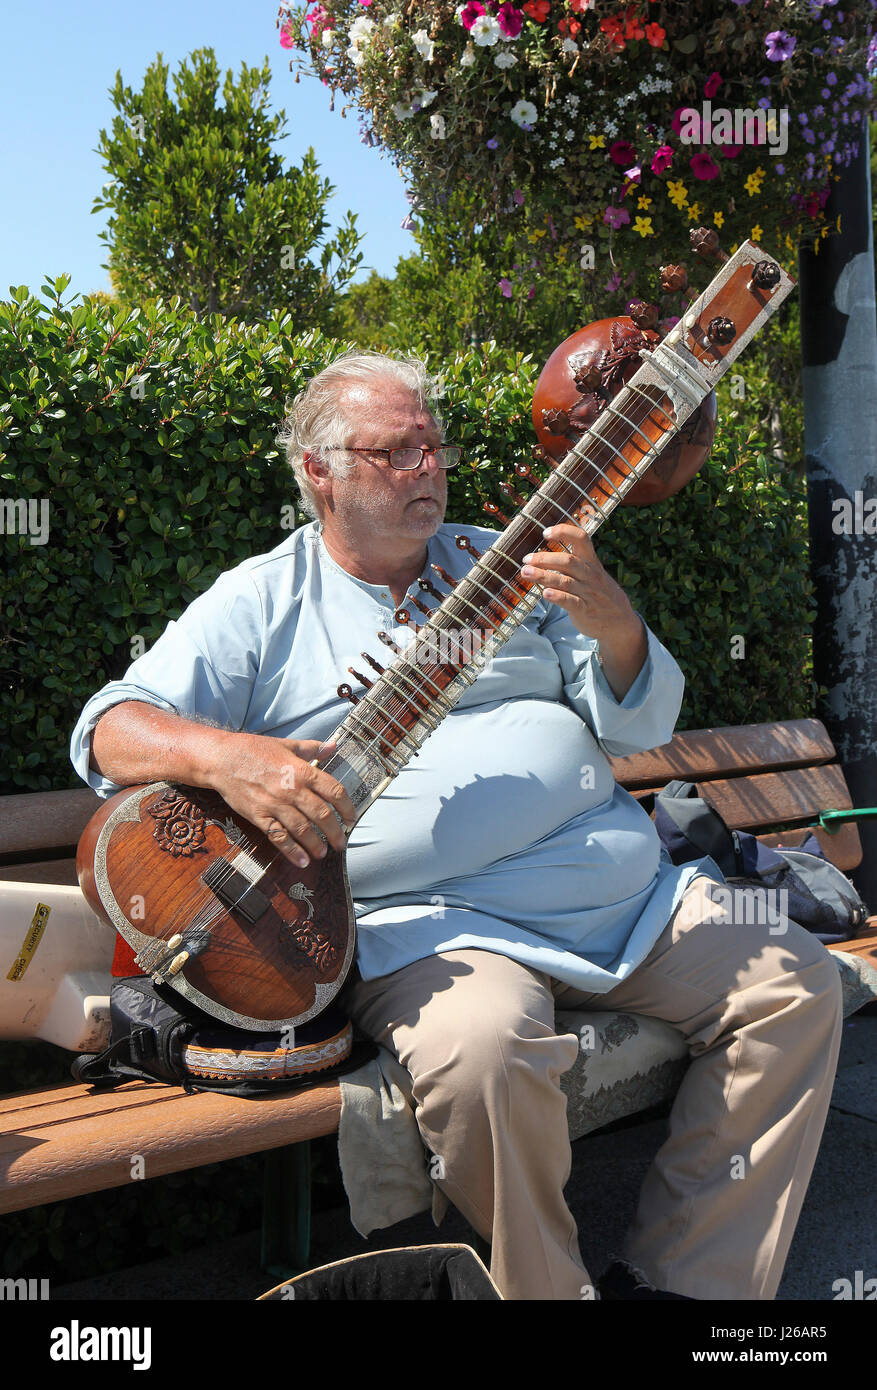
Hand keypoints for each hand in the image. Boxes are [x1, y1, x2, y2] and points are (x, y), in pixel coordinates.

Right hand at [209, 733, 357, 867]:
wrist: (222, 759)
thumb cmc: (254, 749)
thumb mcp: (286, 744)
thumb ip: (312, 748)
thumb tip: (333, 746)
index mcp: (302, 771)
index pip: (334, 791)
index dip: (347, 807)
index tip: (352, 818)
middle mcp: (292, 789)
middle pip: (322, 815)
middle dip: (335, 832)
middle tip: (341, 842)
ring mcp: (275, 804)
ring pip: (302, 829)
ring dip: (316, 844)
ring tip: (323, 853)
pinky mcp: (259, 816)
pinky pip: (279, 837)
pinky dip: (292, 851)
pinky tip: (302, 861)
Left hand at [520, 521, 647, 698]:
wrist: (620, 621)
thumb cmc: (599, 593)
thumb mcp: (592, 573)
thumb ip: (573, 564)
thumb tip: (543, 556)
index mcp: (592, 561)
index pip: (581, 538)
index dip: (564, 532)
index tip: (545, 533)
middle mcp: (590, 575)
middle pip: (568, 561)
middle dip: (545, 558)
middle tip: (526, 559)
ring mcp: (588, 592)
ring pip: (565, 581)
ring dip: (543, 576)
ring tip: (525, 572)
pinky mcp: (585, 610)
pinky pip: (570, 601)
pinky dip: (557, 596)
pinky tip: (544, 593)